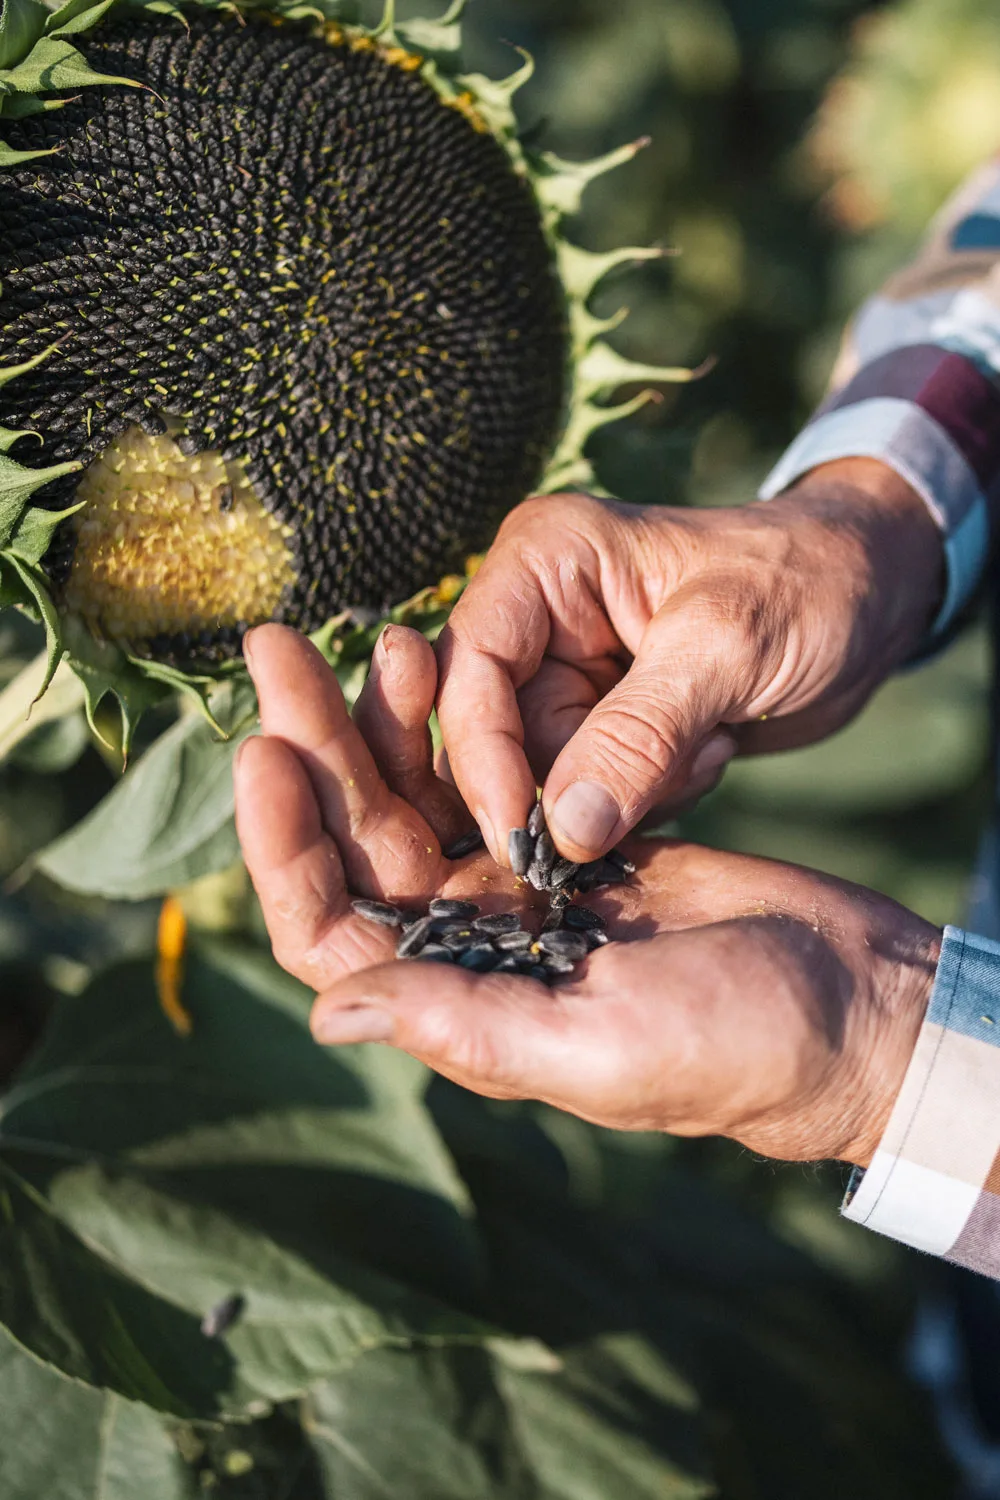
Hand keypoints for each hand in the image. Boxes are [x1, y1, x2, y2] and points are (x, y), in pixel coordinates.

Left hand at [235, 623, 939, 1168]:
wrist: (846, 997)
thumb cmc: (739, 1042)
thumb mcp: (603, 1042)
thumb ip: (468, 1024)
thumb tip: (326, 1012)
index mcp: (460, 1002)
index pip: (328, 928)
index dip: (283, 846)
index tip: (266, 752)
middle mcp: (470, 946)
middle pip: (358, 842)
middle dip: (315, 747)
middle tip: (279, 650)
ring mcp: (516, 891)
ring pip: (416, 797)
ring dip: (379, 722)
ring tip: (373, 635)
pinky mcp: (565, 842)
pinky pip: (484, 773)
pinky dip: (457, 722)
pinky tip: (441, 659)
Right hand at [435, 459, 942, 864]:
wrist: (875, 597)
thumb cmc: (808, 584)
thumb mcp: (728, 649)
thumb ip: (639, 737)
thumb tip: (562, 832)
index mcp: (543, 561)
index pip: (469, 672)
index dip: (482, 760)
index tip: (523, 841)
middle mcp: (537, 616)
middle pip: (498, 738)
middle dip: (577, 783)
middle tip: (673, 770)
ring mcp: (569, 675)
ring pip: (549, 780)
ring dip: (632, 791)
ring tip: (709, 741)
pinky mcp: (604, 726)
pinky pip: (593, 798)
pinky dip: (654, 797)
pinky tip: (712, 748)